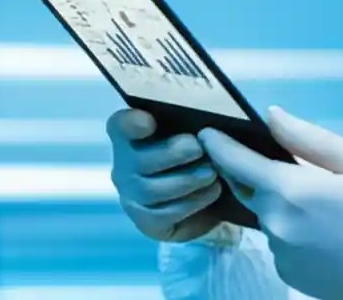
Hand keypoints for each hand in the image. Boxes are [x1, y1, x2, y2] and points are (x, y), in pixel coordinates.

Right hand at [107, 109, 224, 242]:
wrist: (221, 194)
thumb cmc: (205, 151)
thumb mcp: (200, 130)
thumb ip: (192, 121)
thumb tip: (201, 123)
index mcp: (134, 134)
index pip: (121, 125)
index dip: (131, 123)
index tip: (149, 122)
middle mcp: (126, 164)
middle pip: (137, 160)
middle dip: (172, 153)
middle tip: (200, 149)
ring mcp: (133, 196)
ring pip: (149, 190)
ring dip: (186, 180)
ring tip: (212, 173)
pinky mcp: (147, 222)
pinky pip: (161, 215)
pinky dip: (191, 202)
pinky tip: (212, 191)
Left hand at [199, 106, 342, 299]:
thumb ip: (309, 138)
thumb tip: (271, 116)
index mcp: (292, 191)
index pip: (237, 162)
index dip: (219, 144)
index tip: (206, 131)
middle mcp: (276, 225)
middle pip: (249, 189)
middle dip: (255, 172)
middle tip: (278, 159)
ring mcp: (280, 253)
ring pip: (267, 215)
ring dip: (280, 202)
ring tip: (320, 200)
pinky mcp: (288, 273)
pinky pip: (279, 240)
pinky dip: (292, 228)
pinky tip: (323, 227)